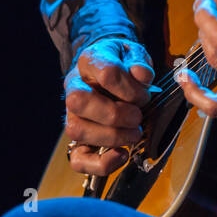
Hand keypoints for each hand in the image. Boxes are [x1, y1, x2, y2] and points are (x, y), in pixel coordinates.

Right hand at [63, 37, 153, 176]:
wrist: (110, 69)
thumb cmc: (123, 63)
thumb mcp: (133, 53)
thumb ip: (139, 62)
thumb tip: (143, 77)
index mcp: (90, 62)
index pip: (106, 73)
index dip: (131, 88)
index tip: (145, 95)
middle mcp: (74, 88)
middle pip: (79, 101)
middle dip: (115, 113)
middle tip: (137, 116)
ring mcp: (72, 115)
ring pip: (76, 130)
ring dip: (112, 136)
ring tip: (134, 133)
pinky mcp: (76, 139)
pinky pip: (78, 159)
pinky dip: (101, 163)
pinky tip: (122, 154)